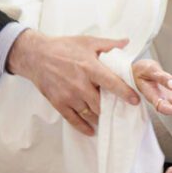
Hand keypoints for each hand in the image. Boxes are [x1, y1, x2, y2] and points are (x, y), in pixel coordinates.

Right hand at [7, 30, 139, 136]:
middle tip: (120, 110)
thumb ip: (108, 44)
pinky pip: (74, 120)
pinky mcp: (59, 103)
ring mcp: (69, 96)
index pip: (112, 83)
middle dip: (112, 108)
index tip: (135, 101)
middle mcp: (80, 84)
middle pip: (101, 104)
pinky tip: (92, 130)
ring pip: (90, 114)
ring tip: (107, 118)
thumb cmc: (62, 47)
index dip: (125, 93)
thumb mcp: (87, 42)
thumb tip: (126, 42)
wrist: (35, 55)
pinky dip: (84, 127)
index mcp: (90, 68)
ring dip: (100, 117)